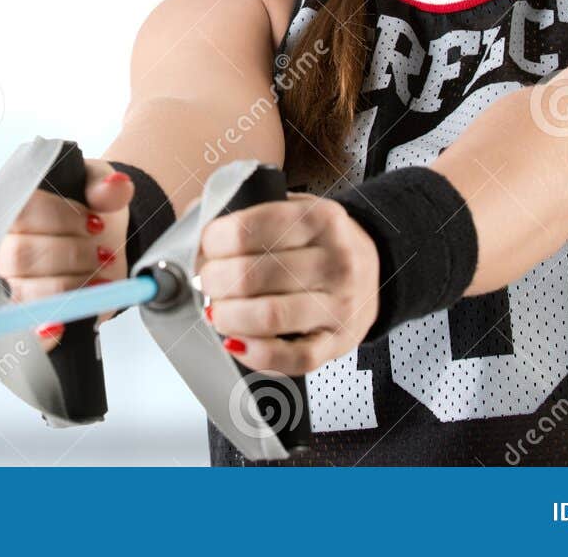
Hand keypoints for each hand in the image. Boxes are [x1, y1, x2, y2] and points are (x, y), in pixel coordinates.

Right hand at [0, 159, 134, 351]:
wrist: (102, 244)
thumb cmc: (91, 214)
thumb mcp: (101, 192)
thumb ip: (106, 187)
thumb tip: (116, 186)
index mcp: (15, 210)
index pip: (23, 211)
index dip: (61, 218)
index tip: (96, 223)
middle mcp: (3, 247)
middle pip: (19, 255)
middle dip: (70, 255)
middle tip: (103, 253)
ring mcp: (10, 284)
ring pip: (24, 292)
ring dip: (70, 288)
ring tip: (101, 280)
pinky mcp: (24, 316)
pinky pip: (21, 331)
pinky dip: (44, 330)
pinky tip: (63, 325)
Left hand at [197, 191, 379, 374]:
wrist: (376, 270)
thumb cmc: (322, 242)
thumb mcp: (293, 209)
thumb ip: (245, 212)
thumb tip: (192, 225)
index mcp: (319, 218)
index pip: (246, 229)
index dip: (212, 243)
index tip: (205, 248)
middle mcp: (334, 260)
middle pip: (251, 275)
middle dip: (213, 282)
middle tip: (207, 283)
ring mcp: (339, 304)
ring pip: (269, 316)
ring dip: (228, 317)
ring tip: (218, 311)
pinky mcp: (338, 342)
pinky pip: (294, 358)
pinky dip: (256, 354)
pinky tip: (239, 342)